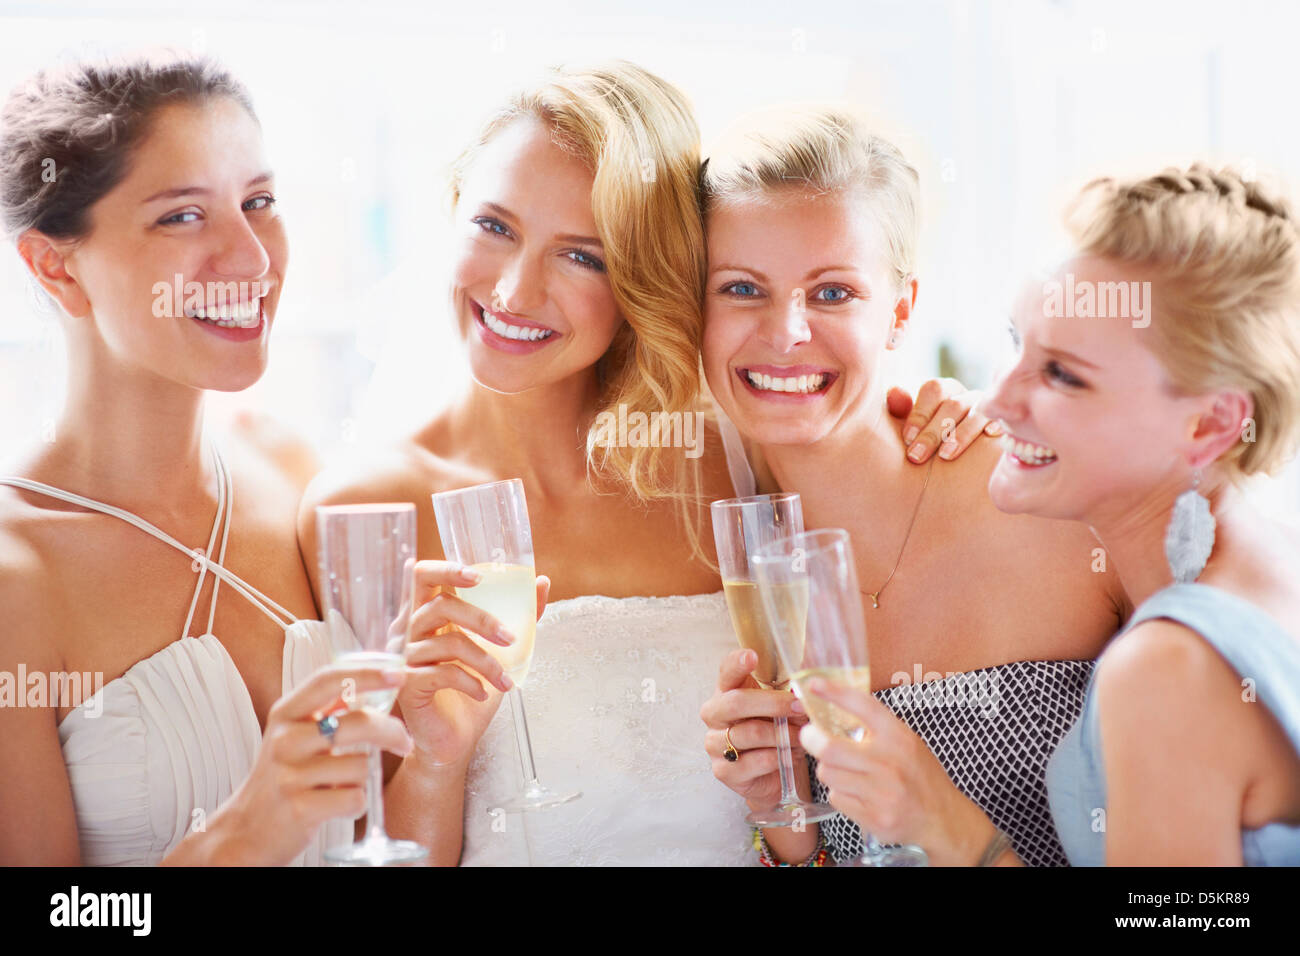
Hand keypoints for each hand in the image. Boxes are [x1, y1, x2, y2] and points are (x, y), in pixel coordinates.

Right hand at [212, 662, 413, 865]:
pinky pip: (355, 798)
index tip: (399, 674)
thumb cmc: (285, 775)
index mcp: (285, 714)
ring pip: (361, 766)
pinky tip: (338, 804)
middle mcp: (285, 740)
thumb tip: (379, 680)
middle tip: (404, 742)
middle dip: (391, 732)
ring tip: (343, 784)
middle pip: (358, 723)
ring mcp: (290, 775)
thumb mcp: (295, 733)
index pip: (329, 680)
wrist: (247, 829)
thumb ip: (328, 709)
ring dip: (364, 778)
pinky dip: (357, 803)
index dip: (368, 673)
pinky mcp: (300, 808)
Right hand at [393, 561, 549, 768]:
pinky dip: (471, 681)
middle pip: (439, 606)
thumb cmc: (471, 689)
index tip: (479, 576)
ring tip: (505, 681)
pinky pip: (441, 673)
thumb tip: (542, 581)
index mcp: (424, 614)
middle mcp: (406, 631)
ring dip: (486, 661)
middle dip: (481, 619)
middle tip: (510, 639)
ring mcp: (403, 658)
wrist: (453, 740)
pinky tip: (485, 694)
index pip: (422, 576)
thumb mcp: (499, 649)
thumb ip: (517, 615)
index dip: (447, 570)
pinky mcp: (406, 686)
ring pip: (447, 642)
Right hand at [700, 649, 807, 811]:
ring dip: (783, 735)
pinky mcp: (723, 770)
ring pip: (750, 733)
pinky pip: (755, 761)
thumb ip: (787, 692)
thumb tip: (808, 685)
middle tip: (800, 707)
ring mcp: (714, 743)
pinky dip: (779, 758)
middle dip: (773, 703)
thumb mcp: (779, 706)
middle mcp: (714, 714)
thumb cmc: (773, 730)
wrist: (769, 774)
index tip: (752, 656)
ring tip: (801, 737)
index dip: (737, 663)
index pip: (727, 671)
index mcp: (726, 690)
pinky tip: (792, 756)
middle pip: (736, 702)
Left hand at [798, 677, 991, 865]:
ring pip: (827, 773)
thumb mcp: (906, 742)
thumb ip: (876, 728)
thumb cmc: (920, 776)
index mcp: (898, 737)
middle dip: (811, 739)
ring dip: (828, 769)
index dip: (834, 692)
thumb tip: (835, 707)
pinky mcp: (873, 818)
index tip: (814, 685)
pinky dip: (839, 794)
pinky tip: (856, 794)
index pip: (862, 706)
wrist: (941, 818)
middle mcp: (889, 763)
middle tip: (809, 735)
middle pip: (829, 747)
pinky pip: (836, 798)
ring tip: (843, 770)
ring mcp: (881, 793)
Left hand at [887, 380, 1001, 463]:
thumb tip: (894, 393)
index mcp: (946, 392)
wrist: (969, 464)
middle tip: (916, 456)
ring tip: (945, 456)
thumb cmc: (934, 441)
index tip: (907, 438)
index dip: (919, 413)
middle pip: (953, 406)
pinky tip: (990, 437)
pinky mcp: (1009, 426)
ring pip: (978, 413)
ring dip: (961, 434)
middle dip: (933, 432)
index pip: (933, 391)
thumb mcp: (916, 425)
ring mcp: (991, 412)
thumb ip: (903, 410)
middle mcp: (969, 398)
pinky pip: (1006, 422)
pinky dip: (997, 427)